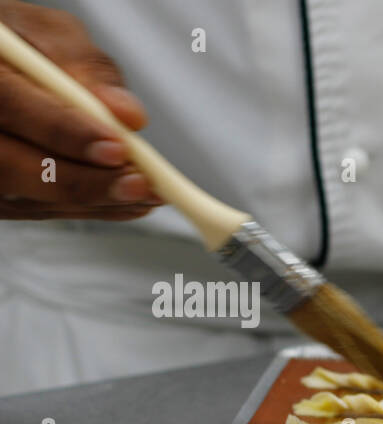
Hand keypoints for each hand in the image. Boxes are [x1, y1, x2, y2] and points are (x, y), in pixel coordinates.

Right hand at [0, 0, 160, 220]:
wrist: (2, 66)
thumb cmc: (27, 45)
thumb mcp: (51, 34)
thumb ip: (86, 67)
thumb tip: (129, 116)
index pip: (10, 106)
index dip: (64, 131)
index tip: (117, 147)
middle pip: (11, 166)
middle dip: (82, 180)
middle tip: (138, 184)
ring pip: (26, 197)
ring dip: (93, 201)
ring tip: (147, 194)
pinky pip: (37, 209)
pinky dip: (88, 208)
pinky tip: (128, 203)